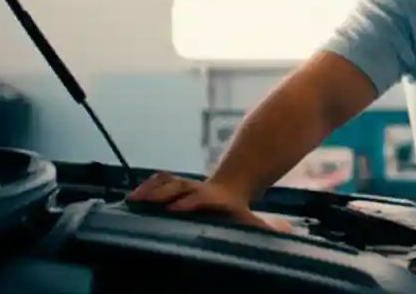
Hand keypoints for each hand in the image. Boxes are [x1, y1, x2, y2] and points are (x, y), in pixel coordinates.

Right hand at [127, 171, 285, 231]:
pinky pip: (159, 182)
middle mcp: (195, 191)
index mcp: (212, 200)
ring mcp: (184, 187)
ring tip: (131, 200)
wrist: (230, 186)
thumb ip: (259, 226)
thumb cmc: (235, 209)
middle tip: (144, 202)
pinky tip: (132, 198)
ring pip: (167, 182)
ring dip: (150, 189)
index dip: (189, 202)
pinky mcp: (175, 186)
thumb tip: (284, 233)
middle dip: (162, 193)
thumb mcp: (248, 218)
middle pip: (179, 187)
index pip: (199, 199)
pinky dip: (147, 187)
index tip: (176, 209)